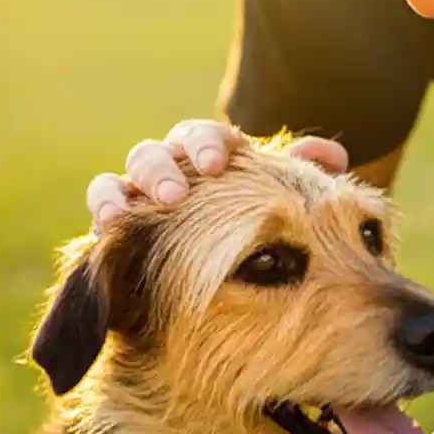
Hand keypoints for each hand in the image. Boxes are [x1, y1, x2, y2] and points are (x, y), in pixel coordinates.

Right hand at [86, 119, 350, 228]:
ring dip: (129, 188)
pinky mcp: (118, 230)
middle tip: (177, 192)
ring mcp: (143, 199)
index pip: (207, 139)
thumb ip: (308, 179)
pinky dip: (105, 209)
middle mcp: (176, 174)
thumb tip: (330, 156)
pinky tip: (110, 225)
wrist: (234, 295)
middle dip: (166, 166)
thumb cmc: (265, 238)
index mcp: (213, 161)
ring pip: (124, 176)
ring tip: (135, 209)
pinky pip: (103, 209)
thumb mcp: (291, 208)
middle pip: (161, 151)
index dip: (209, 143)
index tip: (218, 162)